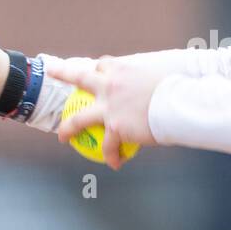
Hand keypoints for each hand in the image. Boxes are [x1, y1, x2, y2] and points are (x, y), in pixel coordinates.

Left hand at [48, 56, 170, 169]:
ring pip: (78, 119)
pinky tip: (115, 164)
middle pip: (79, 78)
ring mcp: (109, 107)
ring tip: (62, 137)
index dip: (99, 69)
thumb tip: (168, 85)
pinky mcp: (115, 128)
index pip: (103, 65)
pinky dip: (111, 155)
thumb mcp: (163, 77)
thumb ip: (154, 82)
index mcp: (122, 70)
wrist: (179, 104)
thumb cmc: (179, 89)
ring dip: (67, 128)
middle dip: (62, 73)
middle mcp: (110, 86)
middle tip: (51, 70)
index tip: (98, 72)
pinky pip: (108, 146)